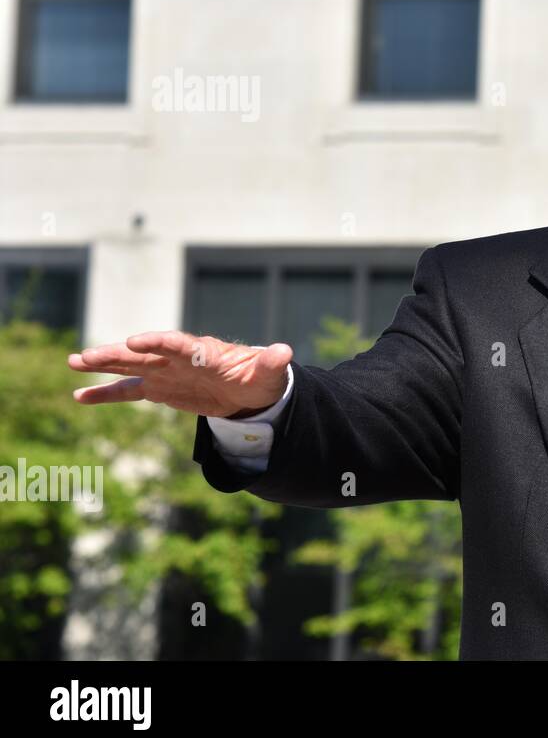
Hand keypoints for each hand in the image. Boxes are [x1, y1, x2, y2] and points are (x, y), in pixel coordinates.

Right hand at [67, 331, 293, 418]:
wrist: (250, 390)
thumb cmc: (259, 377)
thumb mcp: (269, 373)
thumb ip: (272, 362)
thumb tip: (285, 351)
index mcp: (202, 351)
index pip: (176, 342)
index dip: (156, 341)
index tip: (135, 341)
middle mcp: (178, 357)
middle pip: (144, 352)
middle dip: (117, 353)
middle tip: (87, 355)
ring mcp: (166, 371)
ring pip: (129, 366)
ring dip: (102, 364)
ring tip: (73, 363)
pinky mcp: (159, 388)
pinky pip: (128, 390)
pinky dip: (105, 393)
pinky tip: (79, 396)